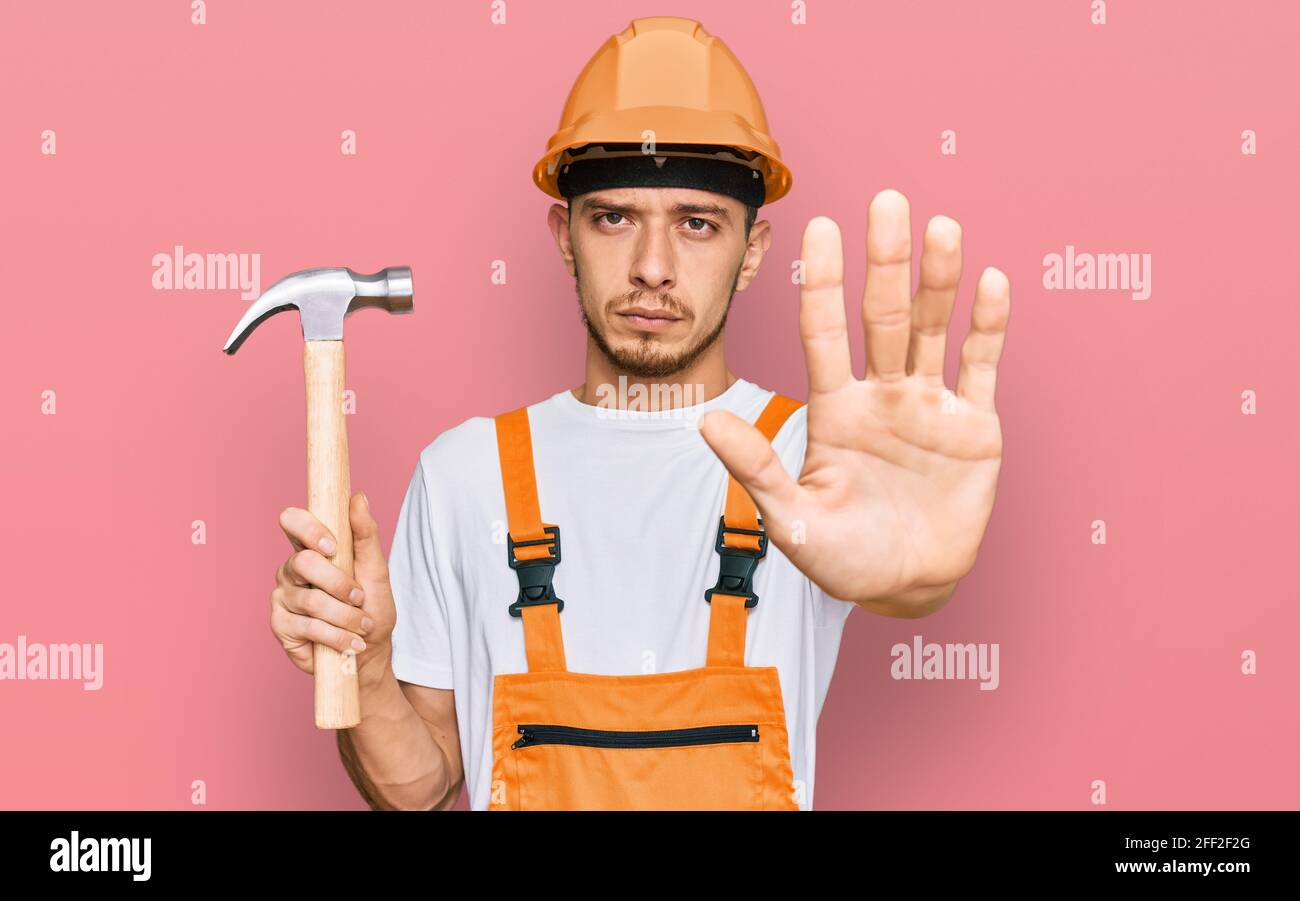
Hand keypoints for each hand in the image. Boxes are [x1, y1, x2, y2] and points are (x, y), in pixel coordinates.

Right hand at [270, 492, 395, 682]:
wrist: (370, 650)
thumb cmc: (371, 607)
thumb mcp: (376, 569)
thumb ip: (366, 534)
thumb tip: (358, 497)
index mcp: (310, 548)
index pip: (292, 521)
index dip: (308, 529)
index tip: (332, 547)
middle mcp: (290, 569)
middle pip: (303, 562)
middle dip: (339, 584)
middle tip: (359, 598)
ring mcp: (282, 597)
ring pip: (311, 600)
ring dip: (346, 616)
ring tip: (362, 626)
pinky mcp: (280, 626)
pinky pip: (309, 627)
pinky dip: (338, 637)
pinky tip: (352, 643)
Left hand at [699, 189, 1009, 613]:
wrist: (905, 588)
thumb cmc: (842, 557)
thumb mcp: (791, 519)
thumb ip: (755, 469)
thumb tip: (705, 423)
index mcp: (834, 409)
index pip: (824, 332)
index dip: (822, 282)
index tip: (819, 227)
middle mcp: (881, 394)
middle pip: (882, 315)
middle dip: (884, 261)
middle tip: (886, 200)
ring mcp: (929, 405)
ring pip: (934, 328)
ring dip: (939, 280)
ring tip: (941, 227)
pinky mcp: (974, 425)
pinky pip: (980, 366)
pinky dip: (987, 327)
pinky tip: (991, 282)